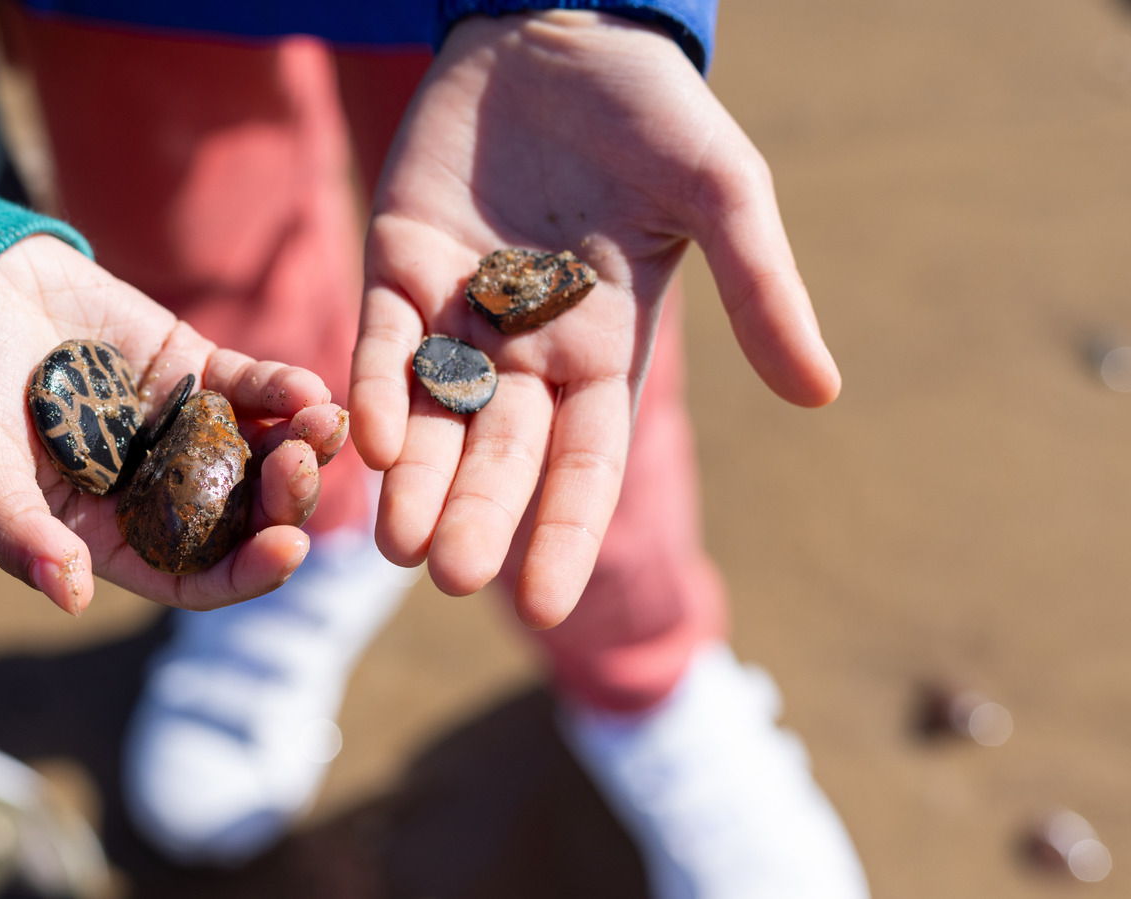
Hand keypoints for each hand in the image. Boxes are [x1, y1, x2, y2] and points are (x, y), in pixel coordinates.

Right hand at [0, 235, 347, 614]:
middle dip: (284, 502)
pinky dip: (285, 388)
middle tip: (302, 467)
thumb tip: (72, 597)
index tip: (286, 551)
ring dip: (301, 447)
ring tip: (326, 425)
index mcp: (109, 533)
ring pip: (259, 454)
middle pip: (241, 518)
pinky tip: (310, 387)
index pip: (192, 576)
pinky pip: (252, 389)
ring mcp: (181, 432)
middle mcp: (155, 492)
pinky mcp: (195, 372)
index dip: (244, 573)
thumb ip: (17, 530)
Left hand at [350, 11, 838, 628]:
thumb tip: (822, 392)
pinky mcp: (399, 265)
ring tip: (398, 542)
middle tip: (453, 577)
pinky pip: (382, 341)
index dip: (566, 528)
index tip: (546, 604)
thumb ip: (759, 288)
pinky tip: (368, 436)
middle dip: (479, 514)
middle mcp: (526, 349)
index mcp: (603, 350)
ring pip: (432, 414)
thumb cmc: (651, 110)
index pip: (585, 462)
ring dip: (416, 476)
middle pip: (500, 452)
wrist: (559, 27)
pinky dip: (373, 385)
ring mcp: (457, 311)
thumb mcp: (722, 192)